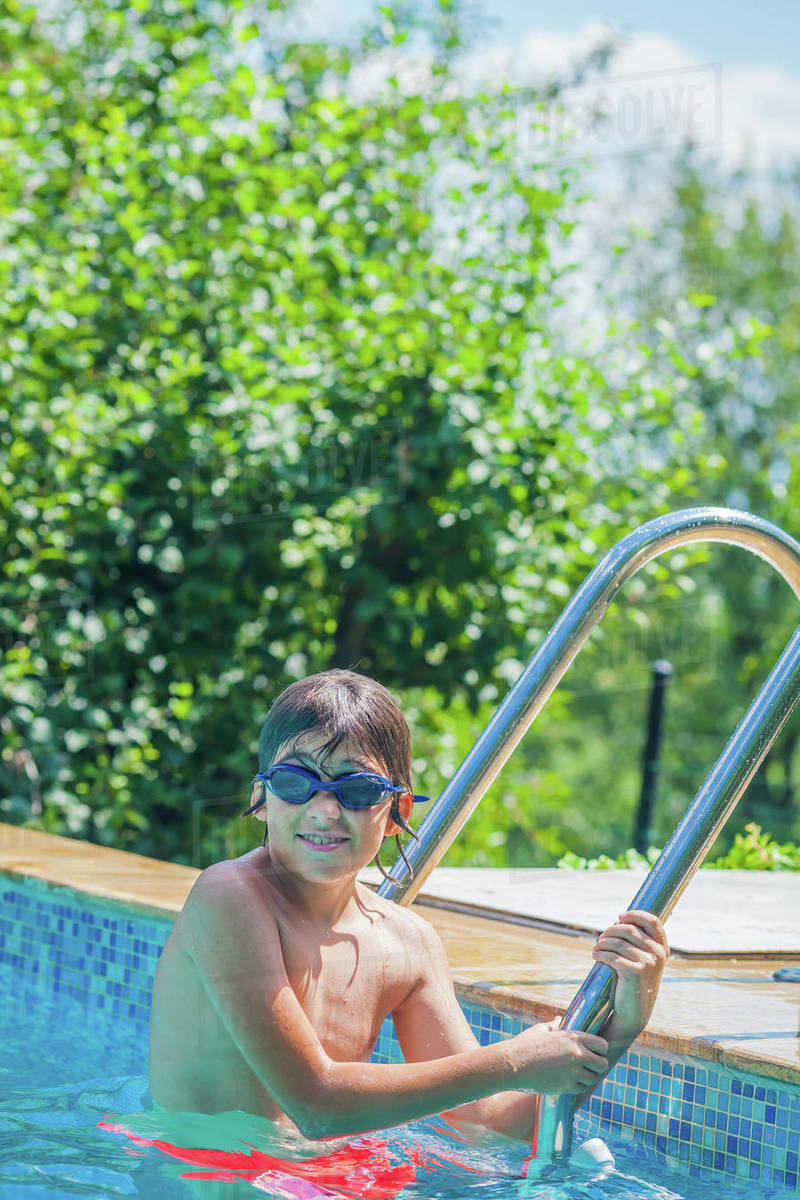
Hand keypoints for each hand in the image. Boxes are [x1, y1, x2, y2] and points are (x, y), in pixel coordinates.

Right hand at [510, 1020, 608, 1094]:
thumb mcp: (542, 1030)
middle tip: (589, 1066)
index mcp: (574, 1037)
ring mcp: (573, 1072)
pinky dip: (578, 1086)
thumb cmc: (525, 1044)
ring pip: (593, 1079)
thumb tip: (559, 1019)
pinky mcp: (567, 1086)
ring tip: (577, 1073)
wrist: (513, 1064)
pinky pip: (582, 1088)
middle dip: (597, 1066)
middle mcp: (578, 1054)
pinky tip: (568, 1080)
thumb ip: (555, 1026)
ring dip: (587, 1077)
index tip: (594, 1052)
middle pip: (602, 1064)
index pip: (603, 1045)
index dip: (600, 1050)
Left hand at [592, 910, 668, 1035]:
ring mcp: (649, 963)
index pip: (652, 921)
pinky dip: (600, 954)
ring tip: (596, 948)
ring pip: (618, 942)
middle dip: (610, 931)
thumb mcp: (639, 958)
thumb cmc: (632, 981)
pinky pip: (612, 955)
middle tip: (600, 939)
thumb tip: (618, 920)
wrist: (633, 1011)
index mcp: (662, 948)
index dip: (635, 915)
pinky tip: (595, 956)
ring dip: (602, 943)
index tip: (620, 916)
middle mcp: (659, 954)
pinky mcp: (636, 971)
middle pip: (629, 929)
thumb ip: (634, 941)